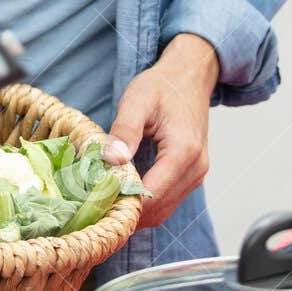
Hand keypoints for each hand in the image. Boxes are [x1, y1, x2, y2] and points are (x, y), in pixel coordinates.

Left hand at [105, 33, 219, 227]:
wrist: (189, 76)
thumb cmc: (162, 85)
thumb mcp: (137, 100)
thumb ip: (125, 130)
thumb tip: (112, 161)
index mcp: (183, 152)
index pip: (152, 195)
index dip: (123, 204)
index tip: (94, 205)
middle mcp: (196, 169)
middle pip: (158, 209)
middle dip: (128, 214)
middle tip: (94, 211)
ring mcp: (197, 174)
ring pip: (164, 210)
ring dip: (137, 212)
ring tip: (105, 205)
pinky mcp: (192, 174)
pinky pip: (169, 199)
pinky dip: (147, 203)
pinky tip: (123, 195)